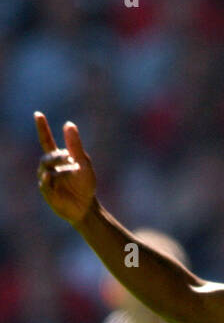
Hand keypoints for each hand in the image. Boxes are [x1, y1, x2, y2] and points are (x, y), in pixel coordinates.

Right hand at [35, 112, 95, 226]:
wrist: (87, 207)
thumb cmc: (85, 185)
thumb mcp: (84, 164)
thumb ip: (75, 146)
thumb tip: (68, 124)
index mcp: (58, 159)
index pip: (47, 141)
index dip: (42, 128)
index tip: (38, 114)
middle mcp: (49, 168)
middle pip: (47, 157)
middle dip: (56, 156)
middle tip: (69, 156)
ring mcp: (47, 181)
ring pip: (46, 170)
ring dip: (60, 168)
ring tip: (73, 170)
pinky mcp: (48, 194)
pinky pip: (45, 184)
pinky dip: (49, 179)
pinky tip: (52, 176)